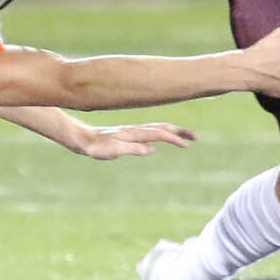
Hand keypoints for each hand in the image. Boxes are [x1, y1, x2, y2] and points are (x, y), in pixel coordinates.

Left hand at [76, 122, 195, 158]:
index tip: (186, 145)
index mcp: (134, 133)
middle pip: (163, 127)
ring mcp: (134, 131)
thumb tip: (151, 150)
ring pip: (158, 128)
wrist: (84, 139)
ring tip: (185, 137)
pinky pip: (152, 131)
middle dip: (179, 132)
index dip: (173, 139)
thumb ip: (131, 149)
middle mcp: (136, 130)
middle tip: (195, 138)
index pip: (159, 134)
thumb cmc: (97, 147)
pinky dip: (163, 132)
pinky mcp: (132, 134)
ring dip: (173, 131)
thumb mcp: (112, 151)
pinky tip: (165, 137)